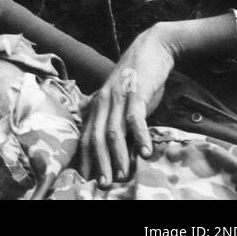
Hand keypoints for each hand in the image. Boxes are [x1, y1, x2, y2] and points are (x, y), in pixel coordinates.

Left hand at [79, 26, 174, 186]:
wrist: (151, 49)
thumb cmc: (134, 80)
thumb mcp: (118, 100)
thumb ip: (110, 119)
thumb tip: (106, 143)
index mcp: (95, 106)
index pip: (85, 137)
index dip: (85, 160)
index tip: (87, 181)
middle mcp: (101, 102)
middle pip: (95, 138)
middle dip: (99, 164)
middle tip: (103, 186)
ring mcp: (117, 98)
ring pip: (112, 131)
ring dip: (117, 156)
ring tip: (122, 176)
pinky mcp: (135, 93)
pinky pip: (135, 118)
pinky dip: (139, 136)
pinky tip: (145, 153)